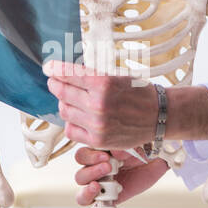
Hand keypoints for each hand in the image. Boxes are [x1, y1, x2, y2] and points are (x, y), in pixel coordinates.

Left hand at [43, 61, 157, 150]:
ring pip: (64, 111)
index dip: (55, 70)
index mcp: (104, 83)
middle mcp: (99, 104)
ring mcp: (97, 124)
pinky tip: (78, 116)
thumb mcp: (116, 76)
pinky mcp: (97, 140)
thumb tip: (64, 73)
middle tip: (55, 82)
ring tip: (71, 99)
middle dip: (56, 85)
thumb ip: (90, 76)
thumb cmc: (139, 93)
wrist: (158, 115)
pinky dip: (71, 122)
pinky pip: (71, 130)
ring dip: (64, 104)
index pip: (69, 74)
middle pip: (62, 93)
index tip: (48, 68)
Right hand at [72, 147, 168, 207]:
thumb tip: (115, 152)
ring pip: (82, 194)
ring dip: (87, 192)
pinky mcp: (109, 201)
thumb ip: (123, 148)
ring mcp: (101, 189)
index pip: (81, 157)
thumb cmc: (142, 151)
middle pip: (80, 176)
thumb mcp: (133, 146)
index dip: (90, 157)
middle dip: (92, 172)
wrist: (156, 158)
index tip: (106, 156)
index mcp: (97, 156)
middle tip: (109, 168)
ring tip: (98, 188)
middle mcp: (95, 173)